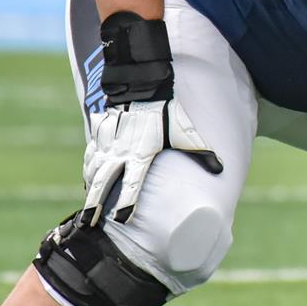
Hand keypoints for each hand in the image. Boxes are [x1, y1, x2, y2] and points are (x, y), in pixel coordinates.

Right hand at [80, 10, 220, 223]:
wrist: (143, 83)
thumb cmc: (167, 111)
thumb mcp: (186, 133)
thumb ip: (202, 153)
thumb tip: (220, 170)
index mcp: (140, 154)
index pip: (132, 183)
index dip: (127, 202)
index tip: (122, 219)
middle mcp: (120, 151)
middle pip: (104, 182)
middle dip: (96, 204)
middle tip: (90, 222)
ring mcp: (107, 142)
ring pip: (94, 169)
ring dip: (90, 190)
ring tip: (86, 209)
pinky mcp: (101, 133)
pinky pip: (91, 154)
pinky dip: (88, 169)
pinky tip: (87, 180)